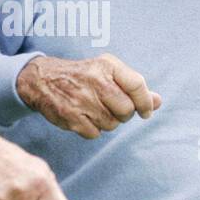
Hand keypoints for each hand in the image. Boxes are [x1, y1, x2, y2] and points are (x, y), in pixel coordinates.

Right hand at [16, 54, 160, 138]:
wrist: (42, 79)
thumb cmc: (83, 76)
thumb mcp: (107, 72)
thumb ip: (133, 87)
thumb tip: (158, 102)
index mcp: (107, 65)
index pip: (137, 84)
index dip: (145, 102)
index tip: (146, 112)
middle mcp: (95, 80)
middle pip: (126, 110)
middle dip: (123, 114)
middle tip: (112, 108)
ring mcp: (82, 100)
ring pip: (111, 124)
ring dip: (107, 122)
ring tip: (94, 109)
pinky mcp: (71, 116)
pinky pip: (95, 133)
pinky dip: (92, 129)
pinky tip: (83, 116)